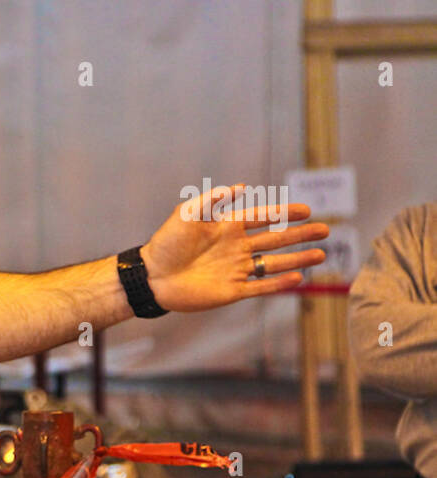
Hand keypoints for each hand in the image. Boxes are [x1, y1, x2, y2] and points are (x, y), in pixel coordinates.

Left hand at [141, 183, 328, 311]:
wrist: (152, 277)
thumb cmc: (166, 243)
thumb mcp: (187, 215)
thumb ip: (212, 200)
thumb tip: (241, 187)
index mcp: (227, 227)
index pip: (263, 218)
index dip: (284, 214)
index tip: (307, 210)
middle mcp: (236, 247)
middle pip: (275, 240)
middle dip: (300, 235)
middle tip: (325, 230)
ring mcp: (236, 269)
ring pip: (273, 264)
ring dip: (297, 259)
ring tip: (321, 254)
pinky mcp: (232, 290)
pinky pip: (260, 287)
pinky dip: (279, 283)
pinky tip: (298, 278)